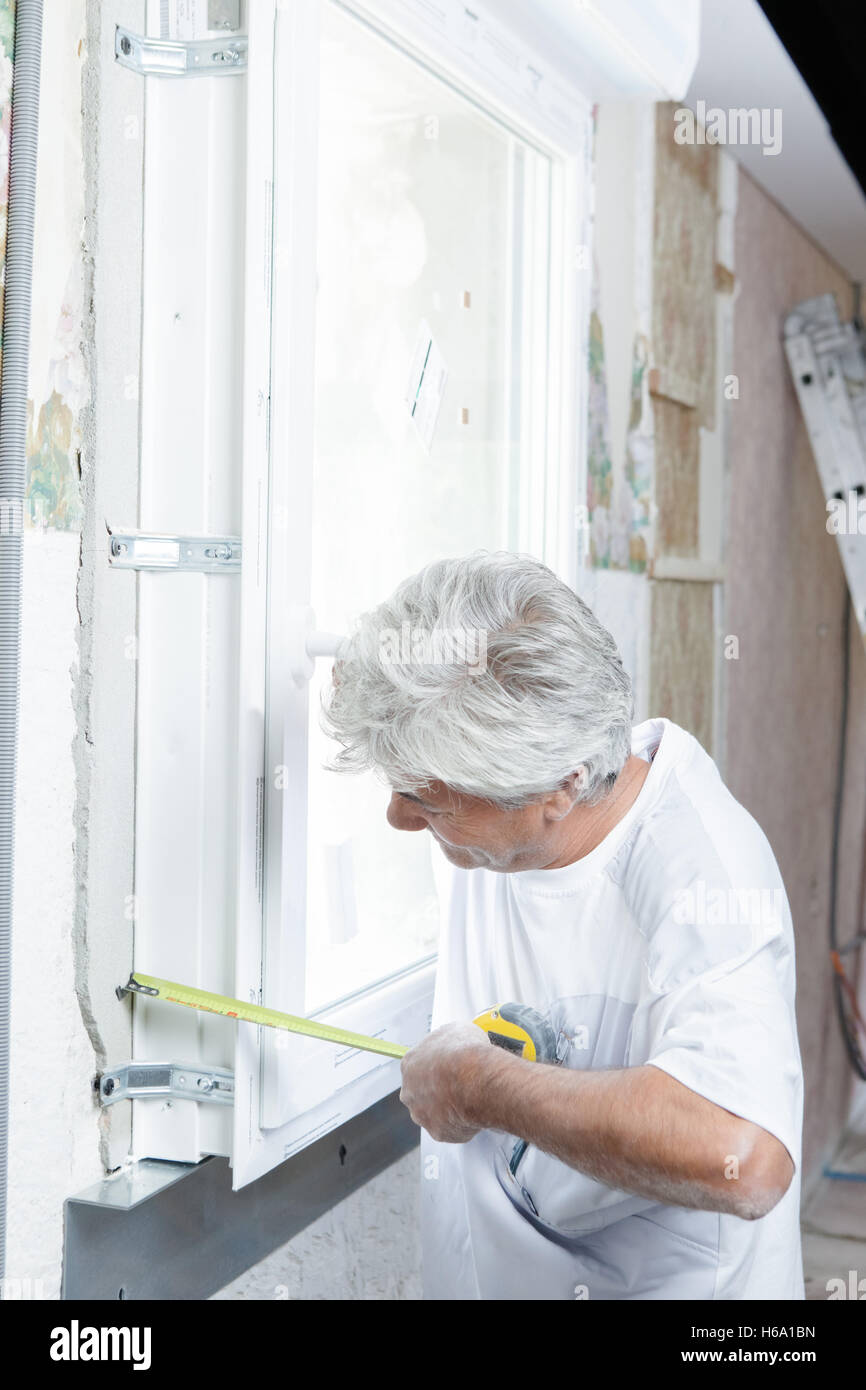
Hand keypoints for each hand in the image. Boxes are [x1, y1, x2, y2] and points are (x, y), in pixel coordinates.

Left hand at [399, 1022, 492, 1142]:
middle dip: (439, 1091)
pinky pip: (451, 1128)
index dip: (437, 1067)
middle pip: (422, 1093)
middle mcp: (410, 1091)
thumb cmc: (466, 1052)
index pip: (419, 1067)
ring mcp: (422, 1114)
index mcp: (410, 1063)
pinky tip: (474, 1112)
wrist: (477, 1079)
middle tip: (460, 1085)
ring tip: (471, 1099)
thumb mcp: (456, 1030)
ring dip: (449, 1108)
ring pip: (434, 1113)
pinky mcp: (438, 1132)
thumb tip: (453, 1042)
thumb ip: (447, 1042)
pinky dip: (462, 1123)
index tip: (450, 1068)